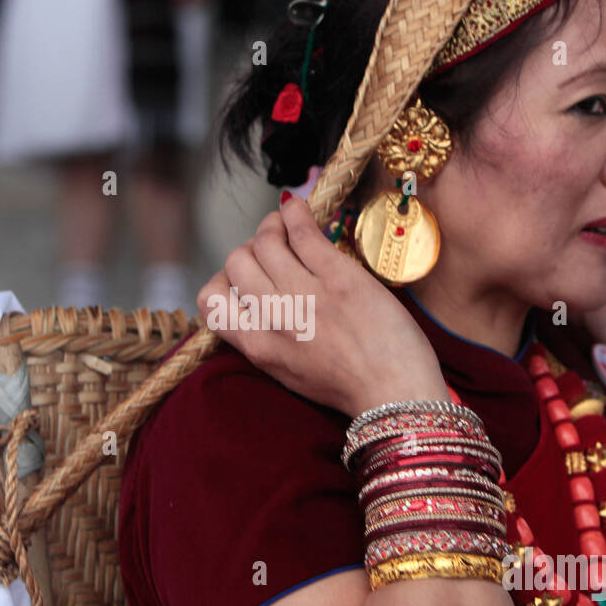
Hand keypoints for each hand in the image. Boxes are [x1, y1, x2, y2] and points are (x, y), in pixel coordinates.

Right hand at [197, 193, 449, 417]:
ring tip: (285, 227)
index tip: (246, 279)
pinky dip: (295, 213)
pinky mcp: (338, 277)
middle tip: (274, 252)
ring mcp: (306, 295)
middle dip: (250, 251)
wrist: (396, 395)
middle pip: (236, 262)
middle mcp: (275, 319)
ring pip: (264, 240)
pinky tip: (297, 210)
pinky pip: (302, 230)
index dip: (223, 281)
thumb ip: (265, 339)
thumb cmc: (348, 387)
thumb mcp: (289, 372)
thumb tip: (253, 299)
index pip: (210, 300)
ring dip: (271, 226)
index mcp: (259, 348)